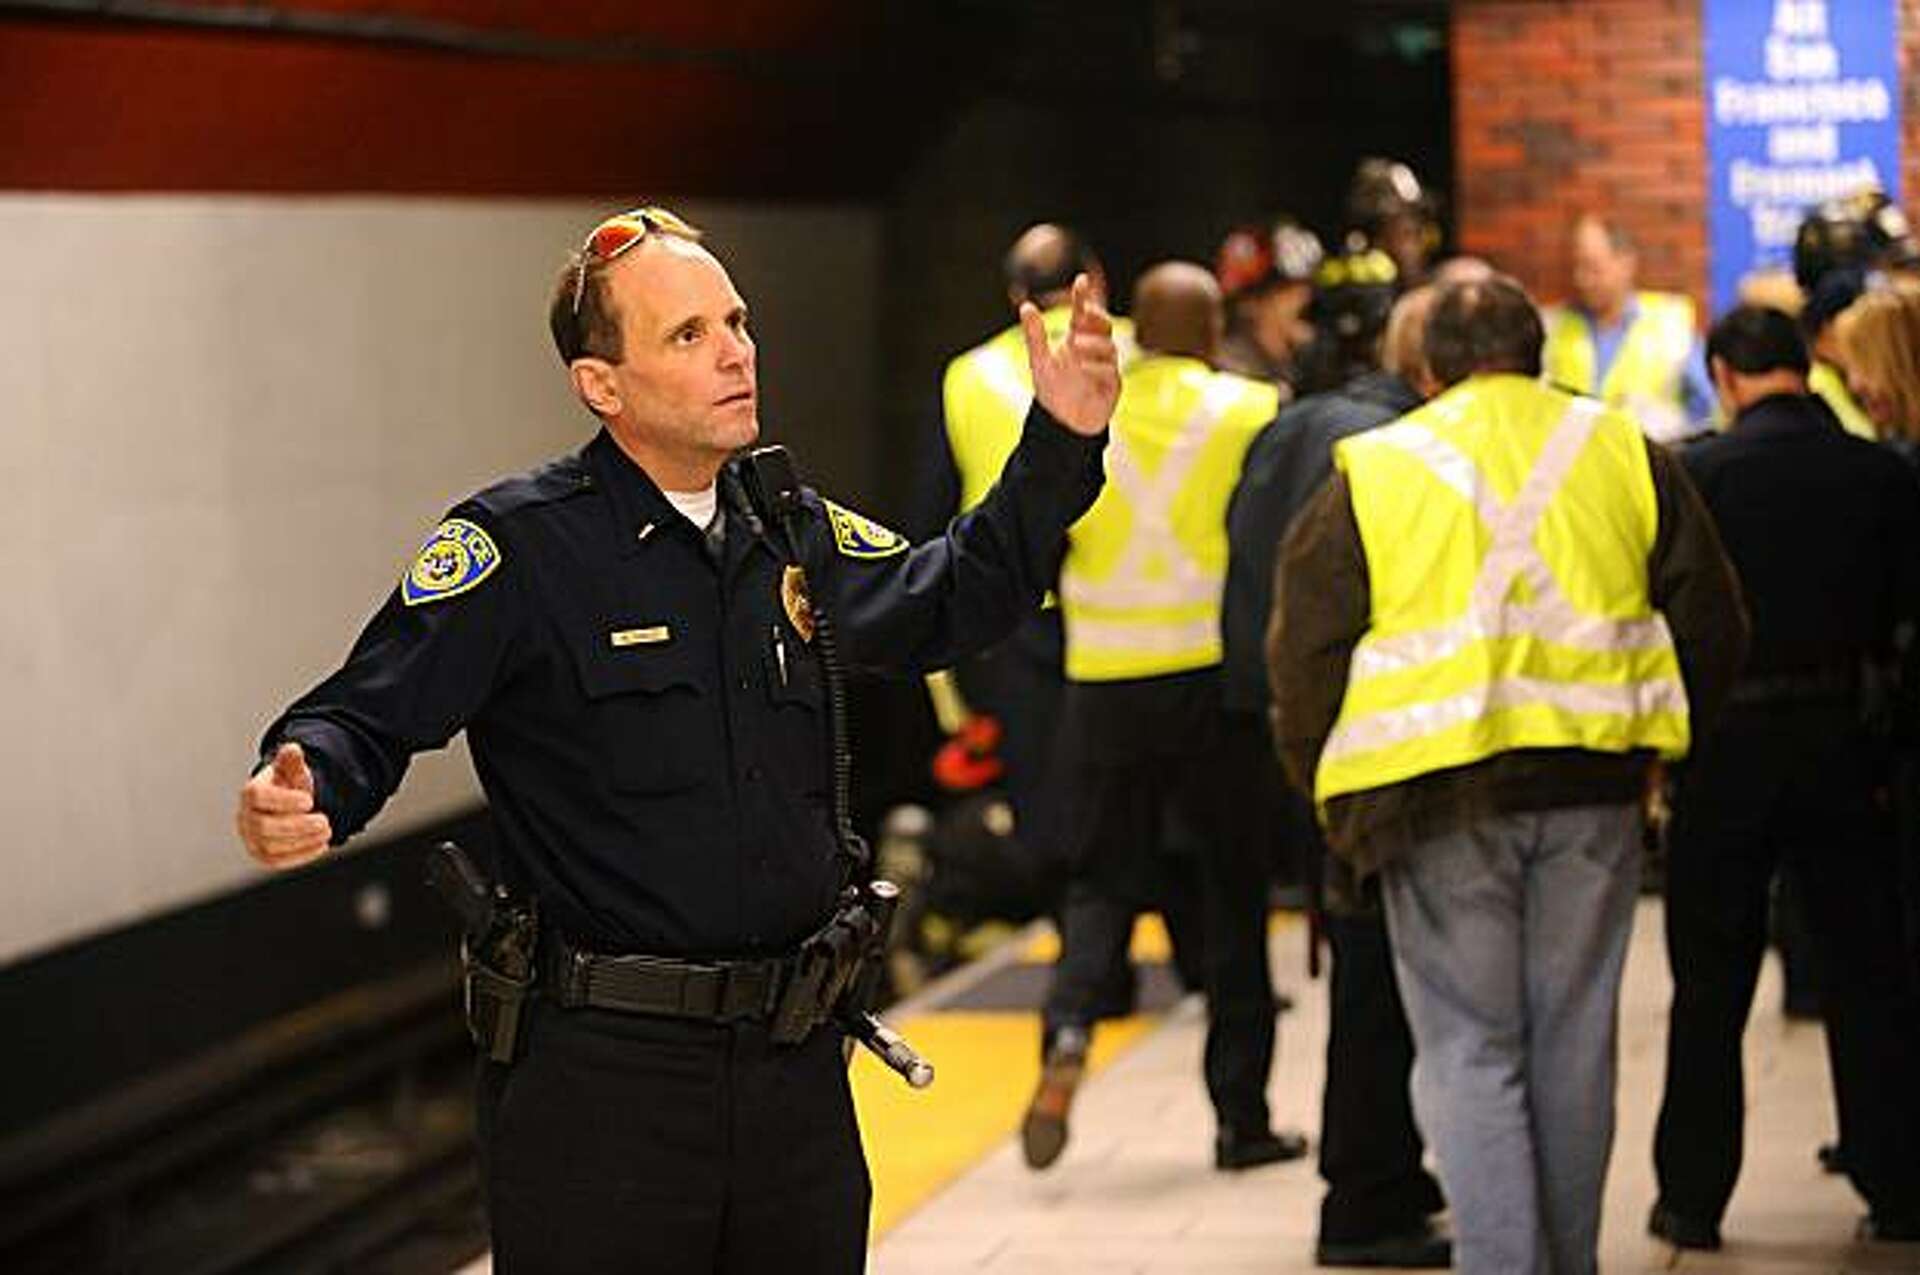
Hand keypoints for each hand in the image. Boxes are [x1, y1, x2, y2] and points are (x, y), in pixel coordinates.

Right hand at [236, 742, 332, 869]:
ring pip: (270, 847)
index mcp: (251, 793)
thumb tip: (293, 748)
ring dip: (303, 841)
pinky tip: (320, 845)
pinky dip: (300, 855)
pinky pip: (277, 861)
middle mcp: (245, 818)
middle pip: (263, 827)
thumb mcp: (293, 772)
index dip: (283, 800)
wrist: (285, 806)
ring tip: (327, 832)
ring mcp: (251, 839)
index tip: (309, 800)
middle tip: (325, 822)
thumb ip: (292, 762)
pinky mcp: (261, 855)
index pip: (257, 797)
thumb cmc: (288, 787)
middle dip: (297, 826)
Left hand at [1021, 273, 1119, 436]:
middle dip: (1097, 317)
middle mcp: (1094, 350)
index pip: (1083, 314)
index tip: (1081, 280)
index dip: (1083, 297)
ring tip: (1075, 344)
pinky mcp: (1112, 386)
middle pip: (1104, 325)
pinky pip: (1111, 372)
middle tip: (1083, 313)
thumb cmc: (1053, 390)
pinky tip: (1083, 367)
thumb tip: (1025, 306)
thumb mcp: (1039, 361)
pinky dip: (1098, 367)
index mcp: (1078, 339)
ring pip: (1108, 347)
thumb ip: (1035, 334)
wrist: (1063, 422)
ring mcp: (1105, 367)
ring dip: (1093, 343)